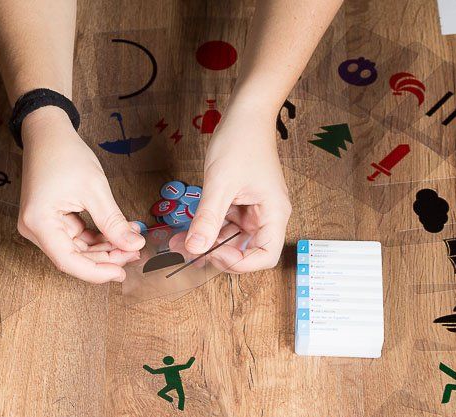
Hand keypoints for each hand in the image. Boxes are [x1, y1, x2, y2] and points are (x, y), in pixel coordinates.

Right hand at [17, 108, 144, 282]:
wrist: (47, 132)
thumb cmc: (64, 153)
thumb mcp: (94, 189)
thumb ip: (113, 222)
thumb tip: (134, 245)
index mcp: (38, 222)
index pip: (69, 262)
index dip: (97, 272)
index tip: (121, 273)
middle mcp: (35, 229)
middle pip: (74, 257)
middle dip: (106, 258)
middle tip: (135, 252)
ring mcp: (42, 226)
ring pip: (77, 250)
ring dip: (104, 248)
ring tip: (131, 241)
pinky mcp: (51, 221)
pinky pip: (76, 238)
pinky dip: (97, 238)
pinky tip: (118, 233)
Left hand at [185, 106, 290, 272]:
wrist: (244, 115)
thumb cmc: (242, 141)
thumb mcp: (220, 183)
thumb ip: (207, 218)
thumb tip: (194, 248)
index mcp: (274, 213)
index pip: (265, 256)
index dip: (240, 263)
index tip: (214, 253)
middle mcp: (267, 216)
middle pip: (246, 251)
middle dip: (217, 255)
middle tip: (189, 251)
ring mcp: (253, 211)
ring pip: (231, 240)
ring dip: (208, 244)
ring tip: (180, 242)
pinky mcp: (240, 204)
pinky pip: (224, 225)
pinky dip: (207, 230)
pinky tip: (187, 230)